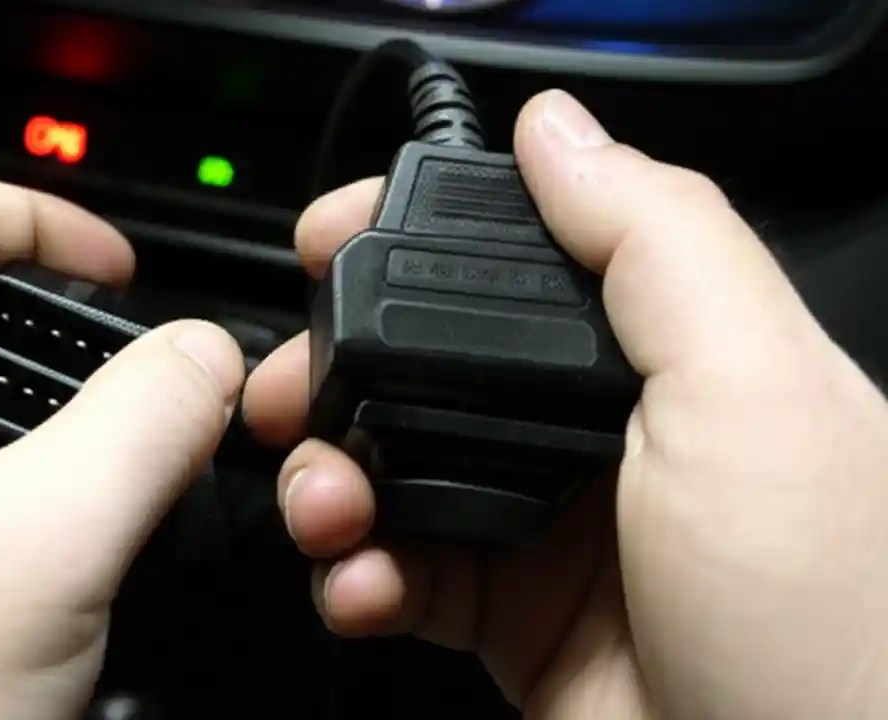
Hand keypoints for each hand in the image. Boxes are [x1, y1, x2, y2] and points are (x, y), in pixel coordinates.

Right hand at [244, 90, 887, 718]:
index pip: (518, 260)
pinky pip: (394, 571)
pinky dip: (354, 575)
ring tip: (324, 508)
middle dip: (336, 368)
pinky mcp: (507, 617)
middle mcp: (602, 433)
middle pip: (429, 365)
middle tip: (288, 389)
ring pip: (390, 468)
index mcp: (667, 355)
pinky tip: (362, 587)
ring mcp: (548, 528)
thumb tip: (557, 133)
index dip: (413, 241)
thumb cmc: (830, 623)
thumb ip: (654, 242)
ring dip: (328, 479)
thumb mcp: (757, 392)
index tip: (326, 241)